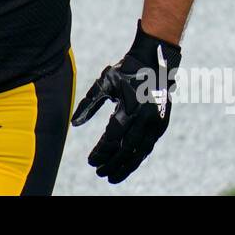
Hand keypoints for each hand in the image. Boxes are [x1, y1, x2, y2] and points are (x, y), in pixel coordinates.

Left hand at [70, 20, 181, 182]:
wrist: (153, 58)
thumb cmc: (125, 70)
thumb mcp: (104, 83)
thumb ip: (89, 104)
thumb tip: (73, 124)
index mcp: (129, 109)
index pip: (112, 139)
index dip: (101, 152)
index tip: (91, 162)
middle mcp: (144, 119)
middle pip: (127, 151)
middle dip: (112, 164)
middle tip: (100, 173)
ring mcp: (155, 122)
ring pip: (140, 152)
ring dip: (126, 166)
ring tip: (113, 176)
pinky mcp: (161, 123)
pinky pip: (148, 145)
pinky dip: (138, 157)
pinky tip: (128, 164)